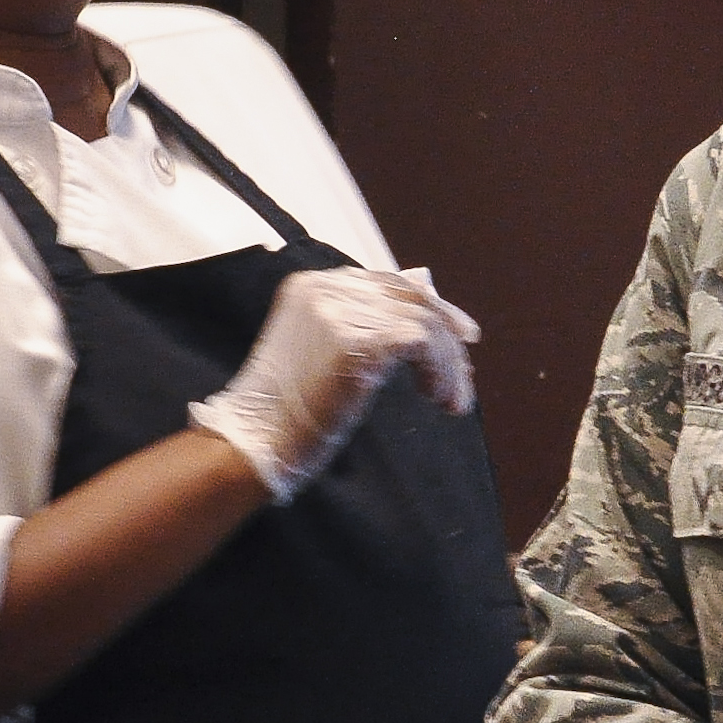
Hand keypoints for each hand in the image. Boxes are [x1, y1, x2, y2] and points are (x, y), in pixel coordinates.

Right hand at [188, 268, 480, 501]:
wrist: (256, 439)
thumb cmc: (286, 411)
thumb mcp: (322, 353)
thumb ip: (361, 329)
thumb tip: (421, 326)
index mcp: (312, 285)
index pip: (386, 284)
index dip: (429, 308)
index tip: (457, 337)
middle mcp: (326, 287)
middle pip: (409, 297)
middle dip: (447, 332)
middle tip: (466, 370)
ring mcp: (340, 311)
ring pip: (422, 322)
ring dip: (448, 364)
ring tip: (452, 400)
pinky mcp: (357, 340)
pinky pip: (421, 343)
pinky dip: (440, 371)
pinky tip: (438, 398)